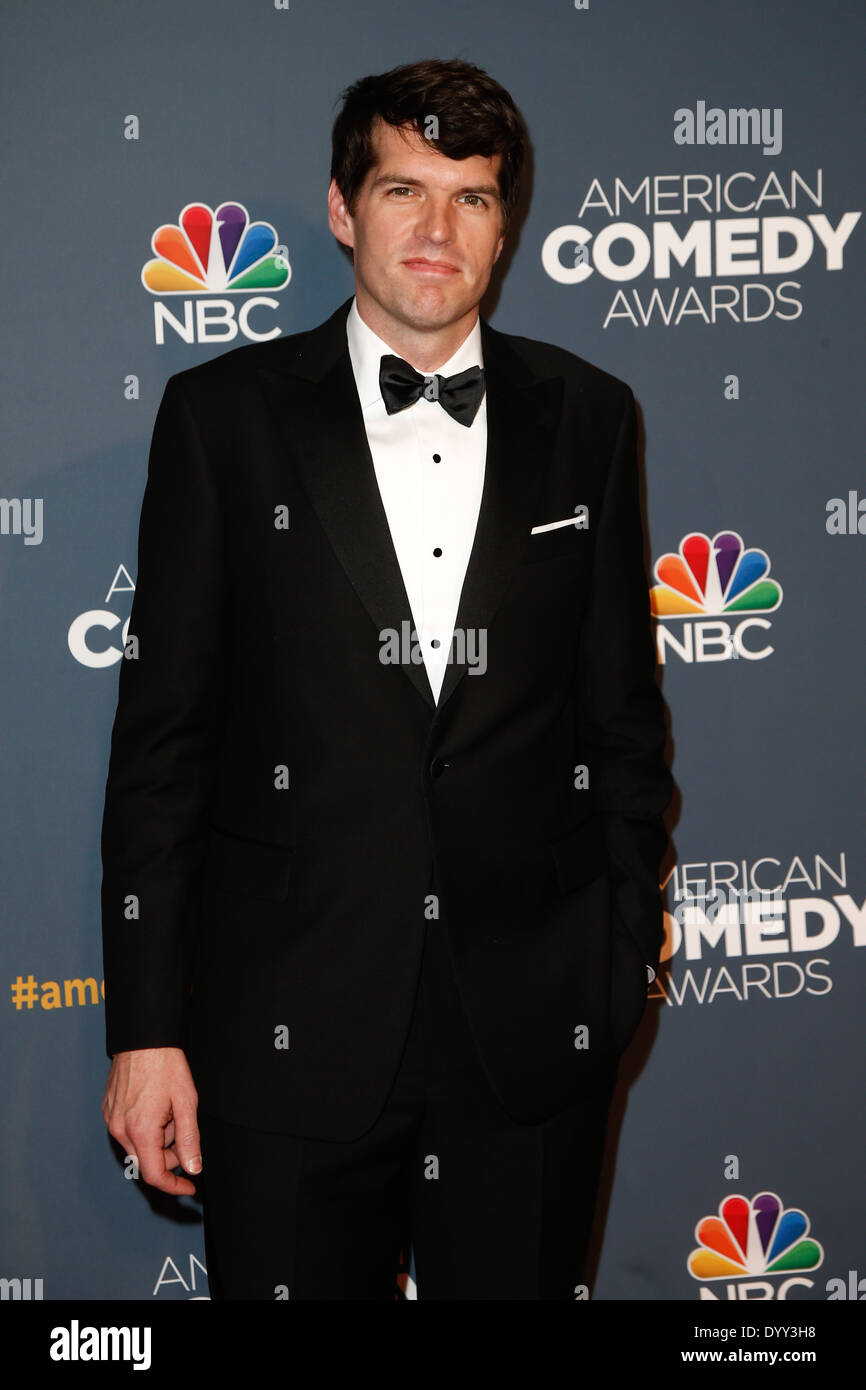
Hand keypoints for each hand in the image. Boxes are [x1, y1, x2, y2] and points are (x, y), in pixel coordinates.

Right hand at [102, 1047, 200, 1195]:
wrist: (142, 1038)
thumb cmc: (166, 1066)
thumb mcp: (186, 1103)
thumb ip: (189, 1139)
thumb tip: (193, 1169)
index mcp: (140, 1131)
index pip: (155, 1175)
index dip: (174, 1186)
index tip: (190, 1186)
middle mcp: (120, 1130)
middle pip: (147, 1161)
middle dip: (169, 1154)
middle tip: (183, 1127)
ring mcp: (111, 1120)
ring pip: (138, 1146)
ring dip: (158, 1138)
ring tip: (169, 1108)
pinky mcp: (108, 1110)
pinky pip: (128, 1131)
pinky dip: (145, 1127)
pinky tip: (156, 1104)